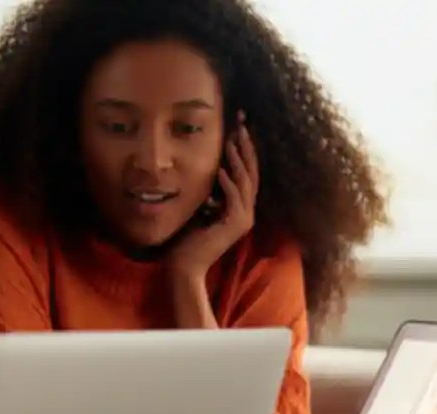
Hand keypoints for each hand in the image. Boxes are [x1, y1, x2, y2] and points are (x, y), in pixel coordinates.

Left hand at [170, 111, 259, 280]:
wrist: (185, 267)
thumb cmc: (187, 240)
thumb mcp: (198, 209)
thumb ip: (207, 193)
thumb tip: (207, 172)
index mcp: (239, 207)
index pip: (246, 173)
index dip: (244, 150)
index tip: (238, 128)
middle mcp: (246, 212)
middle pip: (251, 173)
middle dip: (247, 147)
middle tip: (241, 124)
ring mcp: (243, 219)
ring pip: (245, 183)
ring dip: (238, 161)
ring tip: (231, 141)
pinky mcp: (235, 226)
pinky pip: (235, 199)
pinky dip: (228, 183)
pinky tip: (221, 169)